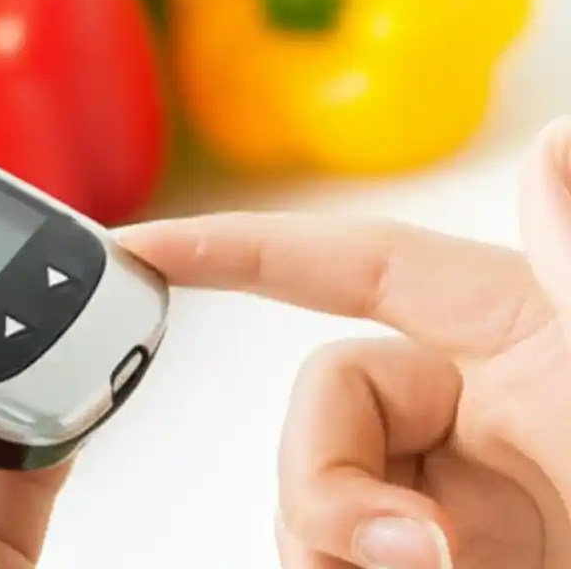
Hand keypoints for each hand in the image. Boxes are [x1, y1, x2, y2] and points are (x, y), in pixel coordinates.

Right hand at [120, 118, 570, 568]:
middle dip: (331, 479)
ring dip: (336, 543)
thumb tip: (554, 148)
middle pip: (324, 401)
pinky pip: (328, 555)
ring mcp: (444, 499)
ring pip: (314, 494)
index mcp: (515, 339)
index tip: (143, 246)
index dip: (237, 247)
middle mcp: (470, 413)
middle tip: (406, 554)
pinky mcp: (422, 565)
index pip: (348, 263)